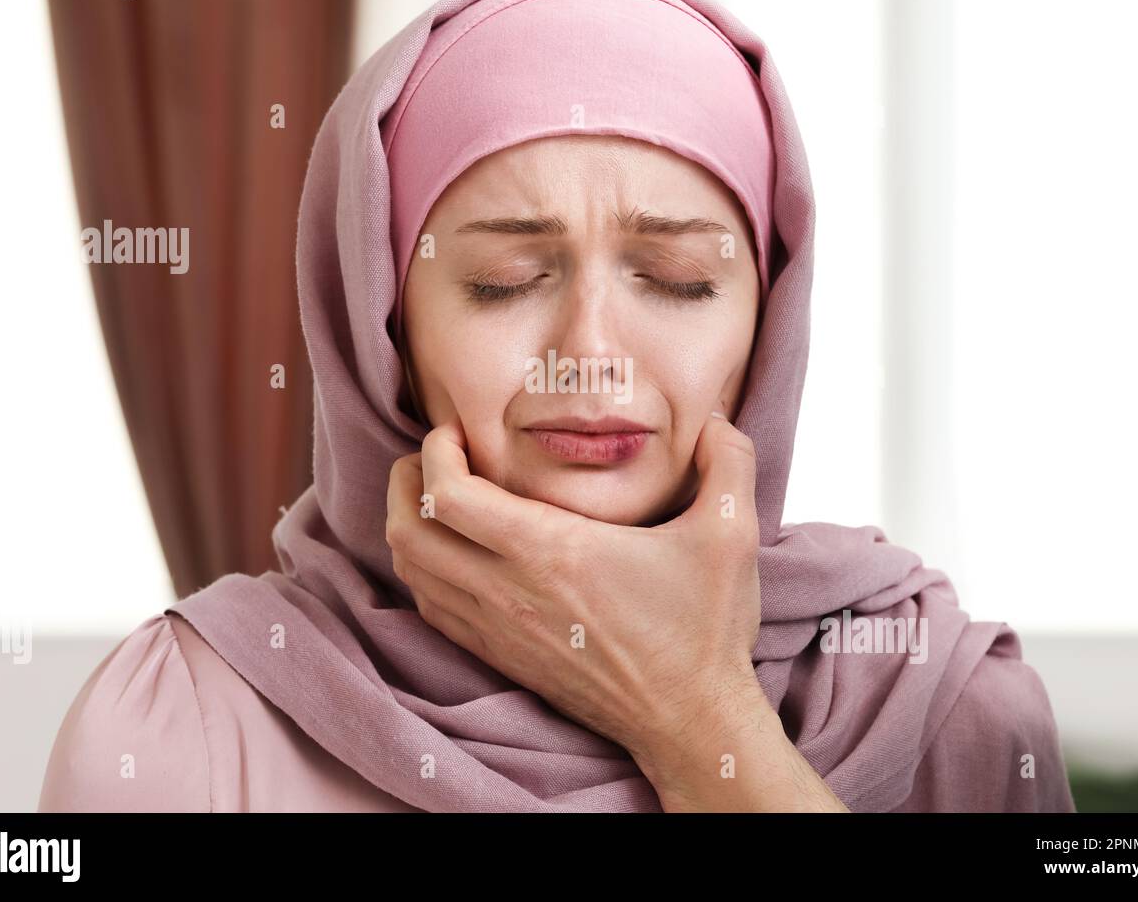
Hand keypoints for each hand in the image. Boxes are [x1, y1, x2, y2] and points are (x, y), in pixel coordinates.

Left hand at [384, 411, 762, 767]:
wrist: (691, 719)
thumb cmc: (704, 627)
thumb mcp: (731, 533)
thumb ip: (727, 460)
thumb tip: (715, 417)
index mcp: (551, 551)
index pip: (448, 495)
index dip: (436, 452)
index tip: (459, 431)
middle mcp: (510, 591)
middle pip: (408, 531)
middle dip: (406, 481)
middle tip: (436, 455)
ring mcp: (499, 629)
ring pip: (412, 572)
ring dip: (410, 526)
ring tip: (439, 496)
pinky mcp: (501, 657)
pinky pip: (432, 609)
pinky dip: (424, 572)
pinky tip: (454, 553)